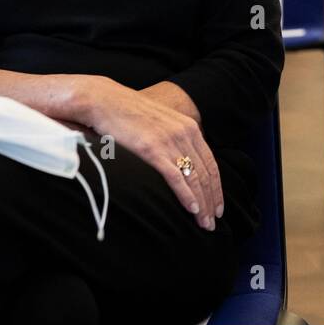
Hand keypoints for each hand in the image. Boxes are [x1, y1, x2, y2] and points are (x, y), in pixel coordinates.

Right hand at [68, 74, 222, 229]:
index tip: (218, 207)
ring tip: (204, 223)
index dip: (217, 188)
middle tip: (213, 223)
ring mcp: (170, 141)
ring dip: (201, 204)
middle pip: (206, 174)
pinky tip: (191, 210)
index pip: (211, 164)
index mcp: (189, 128)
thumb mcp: (159, 124)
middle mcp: (185, 133)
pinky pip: (176, 177)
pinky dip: (186, 195)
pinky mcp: (153, 148)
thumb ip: (172, 140)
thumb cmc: (129, 115)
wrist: (105, 101)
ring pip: (194, 178)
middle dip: (211, 201)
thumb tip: (179, 166)